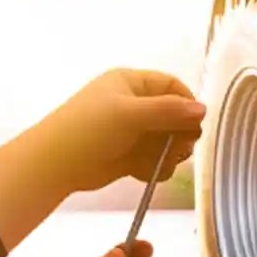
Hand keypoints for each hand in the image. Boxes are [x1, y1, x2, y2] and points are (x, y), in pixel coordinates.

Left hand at [31, 69, 205, 193]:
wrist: (53, 165)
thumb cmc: (89, 129)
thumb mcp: (130, 113)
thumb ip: (169, 111)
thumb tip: (202, 109)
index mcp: (131, 83)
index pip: (171, 86)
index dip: (187, 103)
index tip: (194, 124)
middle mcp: (133, 104)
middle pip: (173, 116)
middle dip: (179, 134)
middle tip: (180, 149)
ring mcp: (131, 131)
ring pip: (166, 140)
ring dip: (168, 154)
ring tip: (160, 164)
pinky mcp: (128, 155)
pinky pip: (154, 159)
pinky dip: (155, 167)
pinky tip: (146, 173)